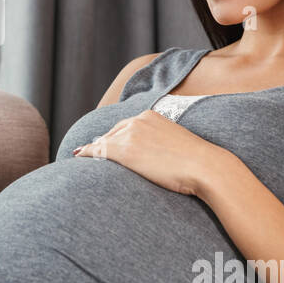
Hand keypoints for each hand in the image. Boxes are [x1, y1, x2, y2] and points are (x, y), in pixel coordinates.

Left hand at [71, 109, 225, 196]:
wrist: (205, 166)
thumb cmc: (198, 162)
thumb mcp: (177, 144)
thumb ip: (163, 143)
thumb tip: (160, 154)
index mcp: (151, 116)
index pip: (126, 126)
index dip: (114, 136)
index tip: (105, 141)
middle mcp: (138, 120)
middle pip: (113, 133)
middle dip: (102, 142)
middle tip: (90, 151)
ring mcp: (130, 134)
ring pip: (104, 142)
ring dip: (94, 150)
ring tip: (82, 157)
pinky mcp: (124, 150)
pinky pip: (97, 151)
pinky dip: (86, 153)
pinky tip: (78, 157)